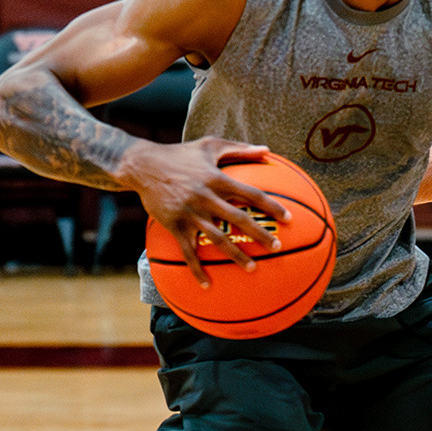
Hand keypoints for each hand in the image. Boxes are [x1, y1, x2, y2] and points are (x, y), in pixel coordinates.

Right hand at [124, 137, 292, 285]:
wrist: (143, 165)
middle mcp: (206, 196)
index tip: (289, 219)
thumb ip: (239, 149)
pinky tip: (207, 285)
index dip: (272, 206)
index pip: (251, 194)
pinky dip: (197, 269)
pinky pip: (188, 252)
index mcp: (218, 178)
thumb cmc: (180, 154)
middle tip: (277, 247)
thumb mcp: (209, 145)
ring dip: (236, 255)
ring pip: (218, 238)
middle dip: (260, 234)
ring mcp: (190, 213)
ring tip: (253, 269)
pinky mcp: (175, 225)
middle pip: (239, 219)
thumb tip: (267, 150)